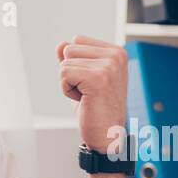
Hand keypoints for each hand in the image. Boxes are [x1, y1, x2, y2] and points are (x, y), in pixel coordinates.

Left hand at [57, 35, 127, 154]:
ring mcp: (109, 66)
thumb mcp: (84, 78)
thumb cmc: (97, 110)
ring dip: (69, 82)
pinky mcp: (98, 78)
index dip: (76, 63)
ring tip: (87, 96)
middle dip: (71, 72)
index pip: (77, 40)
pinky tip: (84, 100)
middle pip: (69, 48)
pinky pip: (64, 73)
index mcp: (116, 53)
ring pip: (65, 62)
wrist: (107, 136)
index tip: (91, 83)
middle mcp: (116, 56)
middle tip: (88, 92)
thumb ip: (74, 59)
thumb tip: (60, 44)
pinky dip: (67, 90)